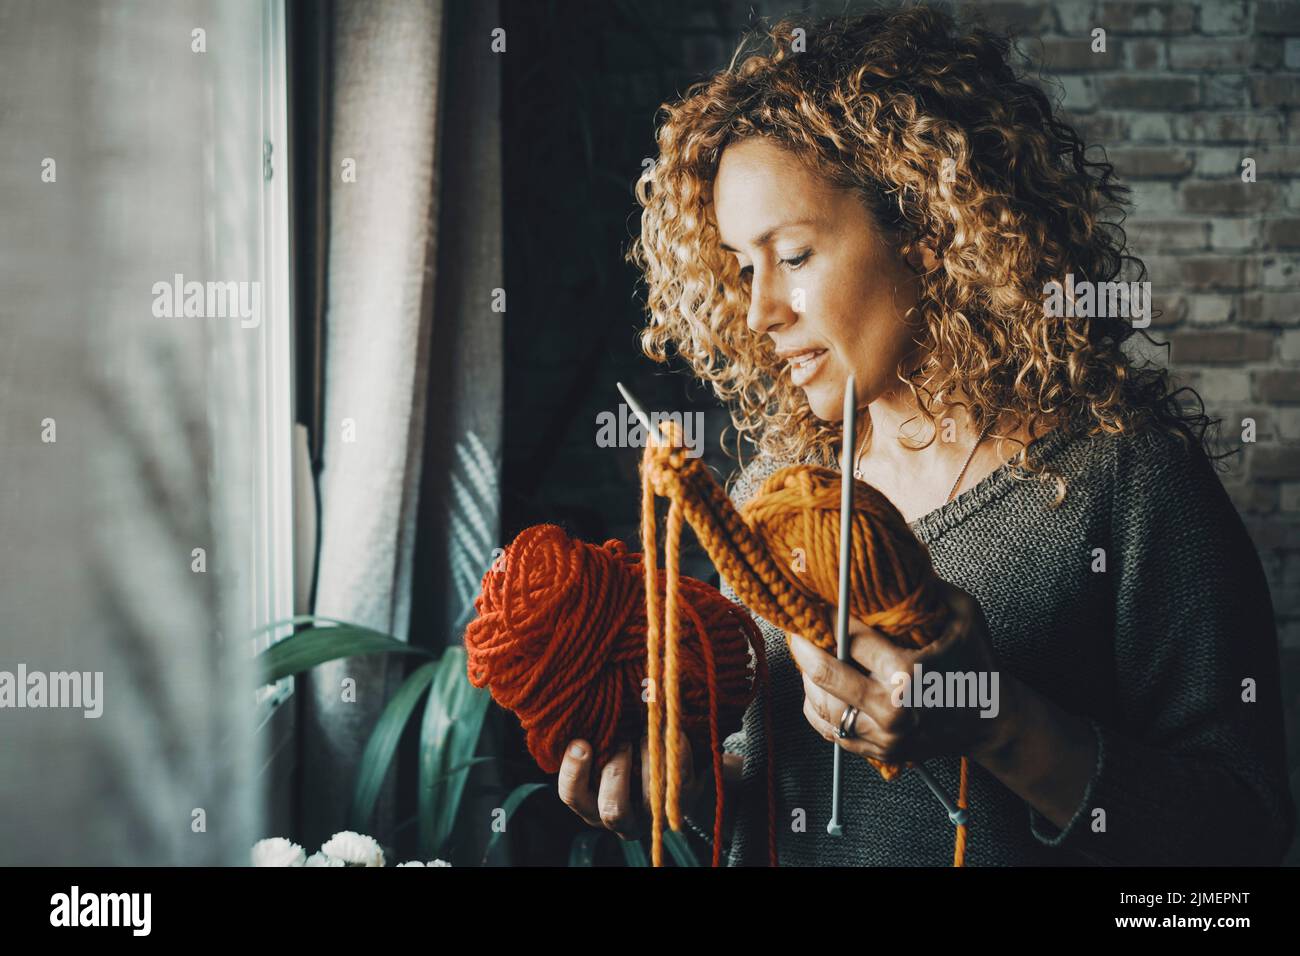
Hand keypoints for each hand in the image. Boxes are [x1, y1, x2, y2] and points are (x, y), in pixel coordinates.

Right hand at [556, 732, 708, 839]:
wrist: (666, 775)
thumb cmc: (623, 757)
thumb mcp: (601, 754)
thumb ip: (592, 742)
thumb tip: (585, 714)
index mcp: (593, 806)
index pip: (572, 796)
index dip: (573, 771)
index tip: (581, 742)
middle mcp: (622, 819)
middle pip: (612, 810)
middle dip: (616, 770)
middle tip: (623, 741)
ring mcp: (653, 815)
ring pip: (650, 797)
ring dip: (648, 758)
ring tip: (648, 733)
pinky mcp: (681, 802)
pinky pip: (680, 776)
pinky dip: (675, 748)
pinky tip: (670, 729)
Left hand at [790, 579, 1020, 765]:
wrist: (991, 721)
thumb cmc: (977, 663)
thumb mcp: (964, 615)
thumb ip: (928, 587)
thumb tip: (891, 559)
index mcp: (910, 673)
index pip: (851, 638)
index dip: (828, 616)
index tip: (816, 600)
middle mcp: (893, 709)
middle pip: (825, 672)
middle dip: (804, 644)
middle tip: (796, 626)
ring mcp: (883, 736)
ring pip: (820, 703)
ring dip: (806, 675)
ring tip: (806, 653)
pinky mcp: (878, 751)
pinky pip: (829, 729)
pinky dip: (816, 705)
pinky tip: (815, 685)